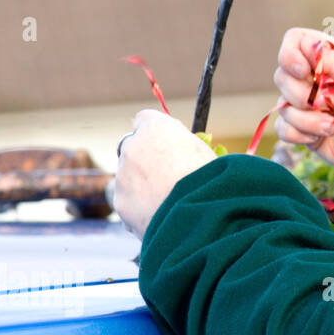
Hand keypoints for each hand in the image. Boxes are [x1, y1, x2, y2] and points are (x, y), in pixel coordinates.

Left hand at [111, 109, 217, 237]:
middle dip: (146, 159)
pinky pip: (130, 202)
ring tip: (169, 201)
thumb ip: (186, 145)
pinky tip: (162, 215)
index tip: (167, 144)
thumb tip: (182, 150)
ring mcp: (123, 175)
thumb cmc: (213, 179)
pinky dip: (141, 208)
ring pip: (129, 177)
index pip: (145, 119)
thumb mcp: (207, 152)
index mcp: (157, 128)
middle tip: (168, 174)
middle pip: (134, 148)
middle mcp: (133, 146)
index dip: (156, 133)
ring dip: (143, 185)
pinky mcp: (120, 202)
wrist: (199, 214)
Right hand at [272, 28, 333, 166]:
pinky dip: (300, 134)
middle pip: (282, 75)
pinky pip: (284, 129)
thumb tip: (308, 46)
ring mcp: (307, 105)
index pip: (296, 41)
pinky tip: (321, 135)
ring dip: (306, 119)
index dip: (290, 54)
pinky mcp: (305, 129)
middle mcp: (314, 78)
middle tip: (327, 104)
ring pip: (283, 106)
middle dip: (300, 93)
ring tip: (332, 124)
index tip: (304, 71)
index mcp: (331, 57)